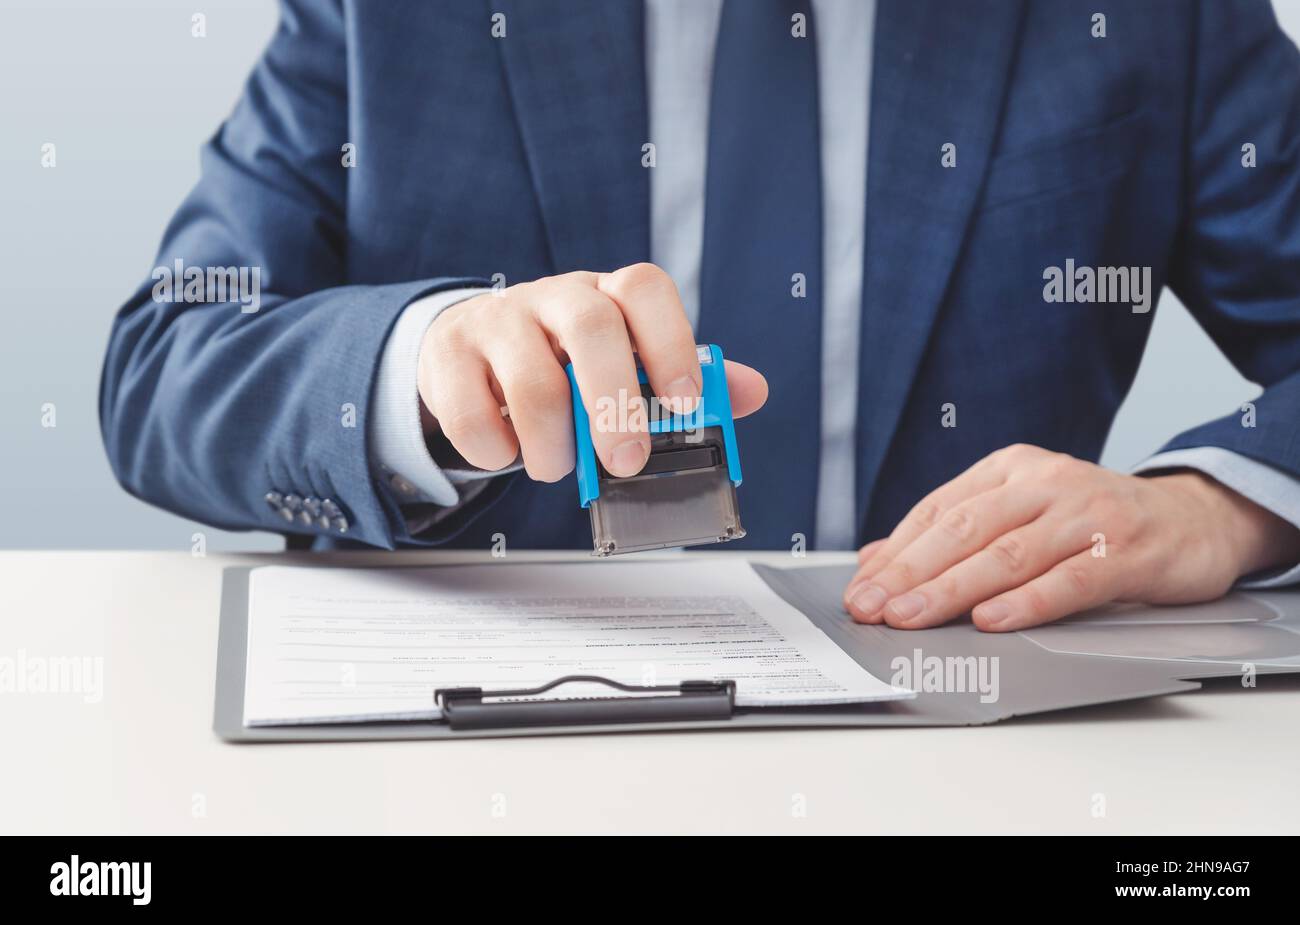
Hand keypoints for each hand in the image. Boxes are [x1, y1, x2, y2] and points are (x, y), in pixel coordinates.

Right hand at [418, 263, 767, 480]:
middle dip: (616, 406)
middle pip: (591, 329)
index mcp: (607, 294)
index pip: (643, 290)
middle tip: (626, 462)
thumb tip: (752, 391)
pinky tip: (508, 452)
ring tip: (557, 466)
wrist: (470, 348)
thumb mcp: (624, 360)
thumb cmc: (563, 361)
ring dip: (553, 447)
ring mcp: (496, 322)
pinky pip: (471, 414)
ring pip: (532, 384)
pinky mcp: (447, 356)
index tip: (685, 404)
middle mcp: (553, 297)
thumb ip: (685, 377)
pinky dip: (496, 452)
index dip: (670, 343)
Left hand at [843, 444, 1299, 631]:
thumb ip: (953, 533)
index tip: (861, 589)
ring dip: (952, 590)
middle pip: (963, 530)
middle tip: (872, 607)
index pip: (938, 510)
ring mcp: (1086, 514)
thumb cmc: (1093, 522)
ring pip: (1006, 555)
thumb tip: (874, 560)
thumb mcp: (1020, 514)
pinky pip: (1067, 579)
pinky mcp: (1125, 550)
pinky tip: (990, 621)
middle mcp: (1044, 483)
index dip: (895, 553)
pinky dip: (1026, 603)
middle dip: (910, 572)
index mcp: (1010, 469)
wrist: (1193, 518)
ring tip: (912, 616)